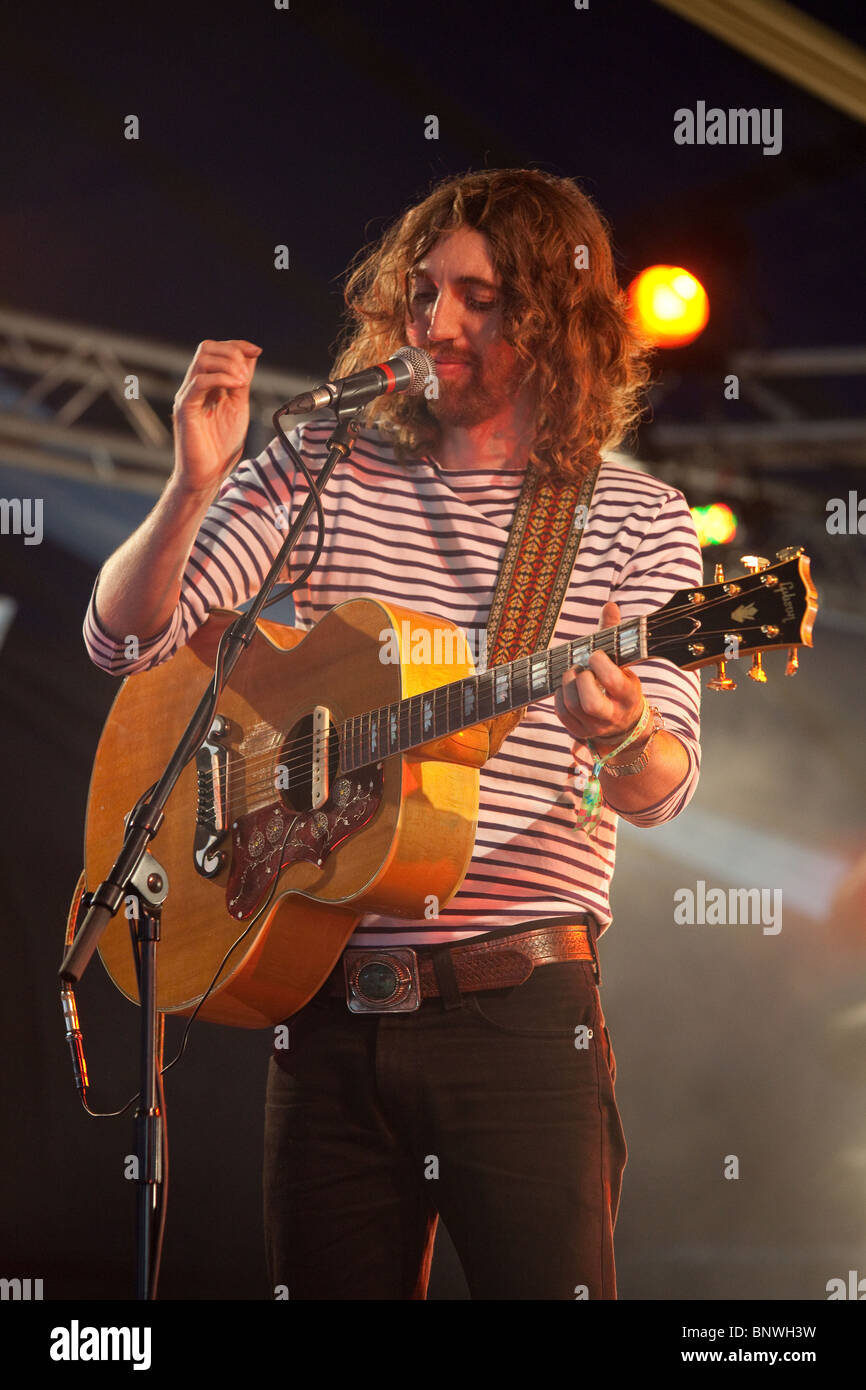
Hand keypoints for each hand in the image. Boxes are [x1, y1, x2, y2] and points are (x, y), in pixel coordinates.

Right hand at [171, 338, 261, 493]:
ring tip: (242, 381)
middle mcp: (195, 386)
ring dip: (228, 364)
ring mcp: (188, 395)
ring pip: (202, 359)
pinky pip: (199, 382)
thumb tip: (251, 356)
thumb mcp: (238, 407)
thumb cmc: (220, 446)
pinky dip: (220, 378)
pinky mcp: (185, 408)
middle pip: (206, 348)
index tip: (257, 350)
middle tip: (246, 374)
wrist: (208, 474)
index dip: (237, 345)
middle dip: (232, 352)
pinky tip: (235, 387)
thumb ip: (241, 383)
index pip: (216, 350)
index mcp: (207, 384)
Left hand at [554, 601, 644, 747]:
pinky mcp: (578, 731)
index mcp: (628, 695)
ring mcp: (594, 726)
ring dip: (567, 683)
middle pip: (590, 702)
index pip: (613, 681)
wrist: (623, 723)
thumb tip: (610, 605)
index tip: (595, 655)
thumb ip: (614, 635)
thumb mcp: (623, 663)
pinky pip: (561, 712)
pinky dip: (559, 695)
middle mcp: (612, 714)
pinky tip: (566, 686)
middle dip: (581, 679)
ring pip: (573, 706)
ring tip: (573, 673)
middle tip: (581, 667)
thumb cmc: (620, 684)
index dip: (600, 664)